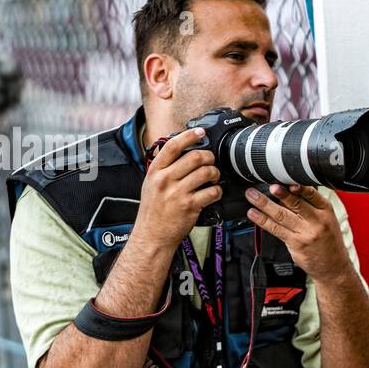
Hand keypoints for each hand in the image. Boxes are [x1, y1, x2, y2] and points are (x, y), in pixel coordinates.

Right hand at [133, 127, 221, 249]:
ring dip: (215, 173)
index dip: (189, 135)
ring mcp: (178, 193)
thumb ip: (164, 168)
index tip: (200, 132)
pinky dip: (217, 191)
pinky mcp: (190, 206)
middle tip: (210, 162)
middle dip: (208, 157)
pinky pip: (212, 192)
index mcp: (156, 171)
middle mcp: (166, 180)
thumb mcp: (150, 184)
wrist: (152, 235)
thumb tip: (181, 151)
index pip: (172, 145)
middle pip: (195, 157)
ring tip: (213, 178)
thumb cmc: (153, 210)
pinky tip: (213, 193)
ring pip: (206, 172)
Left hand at [244, 184, 351, 282]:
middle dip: (281, 193)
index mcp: (326, 210)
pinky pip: (276, 229)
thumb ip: (309, 207)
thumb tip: (285, 194)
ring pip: (282, 215)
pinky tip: (254, 214)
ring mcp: (305, 233)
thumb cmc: (329, 241)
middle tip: (269, 186)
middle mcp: (316, 221)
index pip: (312, 195)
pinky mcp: (295, 243)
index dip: (299, 187)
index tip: (288, 181)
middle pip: (296, 204)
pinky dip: (263, 220)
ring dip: (264, 204)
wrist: (334, 266)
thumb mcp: (327, 219)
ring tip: (252, 196)